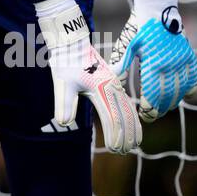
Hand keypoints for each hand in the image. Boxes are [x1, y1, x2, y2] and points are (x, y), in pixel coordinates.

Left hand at [36, 0, 141, 153]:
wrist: (72, 43)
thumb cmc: (65, 63)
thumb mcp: (61, 82)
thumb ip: (63, 102)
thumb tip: (62, 123)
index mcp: (101, 88)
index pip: (112, 117)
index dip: (114, 135)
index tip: (113, 149)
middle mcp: (113, 86)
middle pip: (125, 115)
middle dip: (126, 136)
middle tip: (123, 152)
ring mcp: (116, 84)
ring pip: (130, 110)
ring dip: (133, 128)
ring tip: (135, 146)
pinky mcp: (115, 83)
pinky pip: (128, 103)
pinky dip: (133, 117)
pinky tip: (135, 127)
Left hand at [110, 0, 196, 122]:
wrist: (158, 9)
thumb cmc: (139, 28)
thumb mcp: (128, 45)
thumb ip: (122, 64)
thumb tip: (114, 81)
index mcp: (153, 65)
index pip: (153, 96)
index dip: (149, 109)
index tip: (143, 115)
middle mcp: (170, 66)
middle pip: (167, 98)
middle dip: (159, 110)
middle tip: (151, 115)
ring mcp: (182, 62)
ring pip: (181, 92)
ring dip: (173, 102)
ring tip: (163, 108)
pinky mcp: (190, 57)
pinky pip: (193, 80)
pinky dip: (190, 90)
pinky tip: (184, 95)